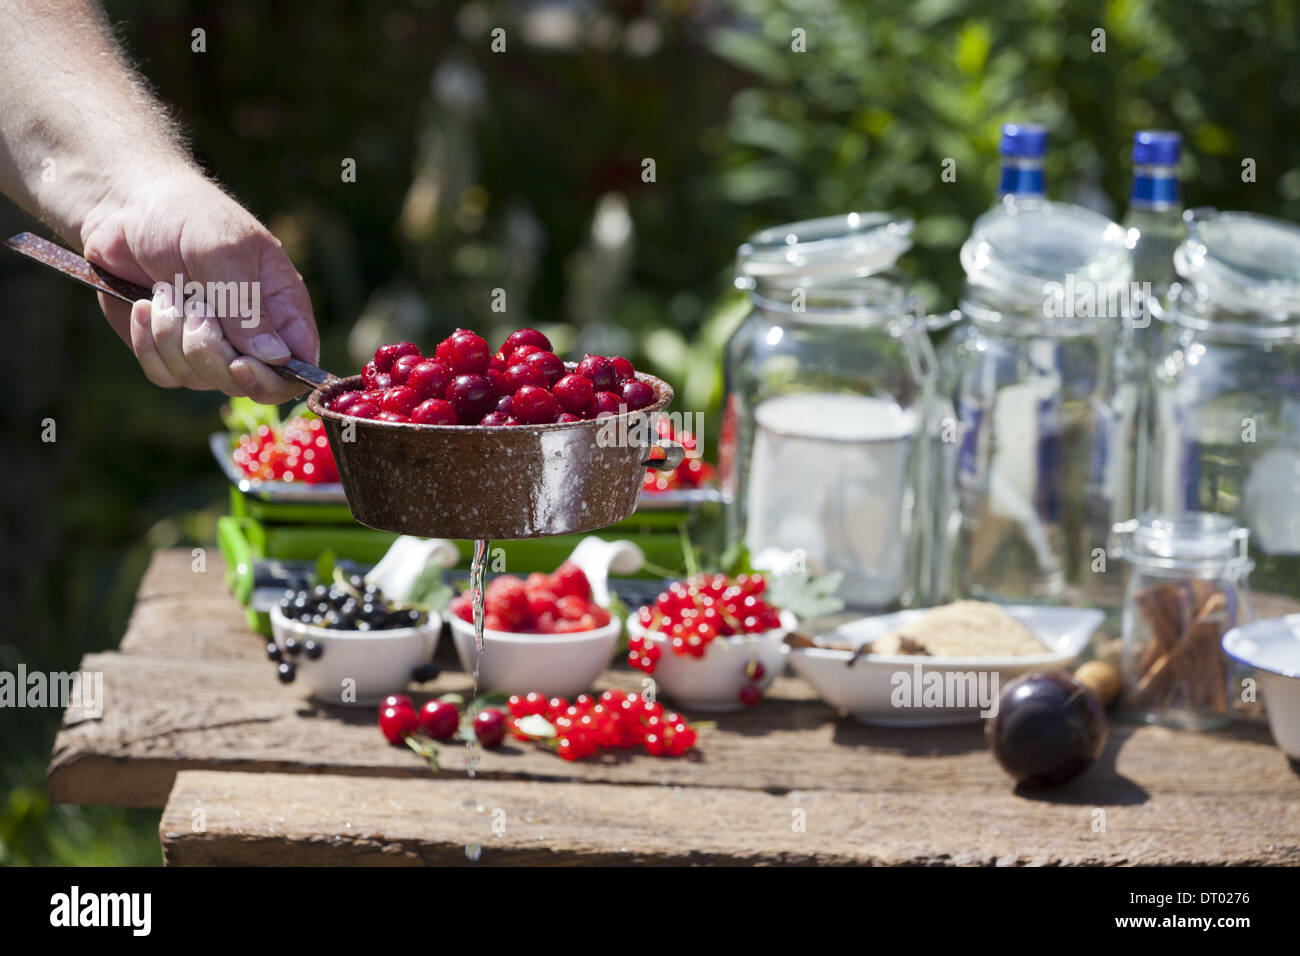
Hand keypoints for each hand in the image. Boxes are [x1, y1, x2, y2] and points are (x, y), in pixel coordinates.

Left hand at [78, 169, 319, 403]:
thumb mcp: (223, 251)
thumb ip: (247, 306)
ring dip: (172, 334)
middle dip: (209, 350)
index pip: (298, 367)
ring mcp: (210, 347)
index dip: (274, 379)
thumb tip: (277, 358)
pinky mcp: (169, 351)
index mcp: (281, 309)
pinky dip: (148, 341)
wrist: (124, 207)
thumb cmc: (186, 216)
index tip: (240, 364)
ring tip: (166, 289)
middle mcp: (250, 336)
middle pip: (245, 383)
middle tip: (193, 303)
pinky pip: (164, 373)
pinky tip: (145, 304)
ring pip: (199, 379)